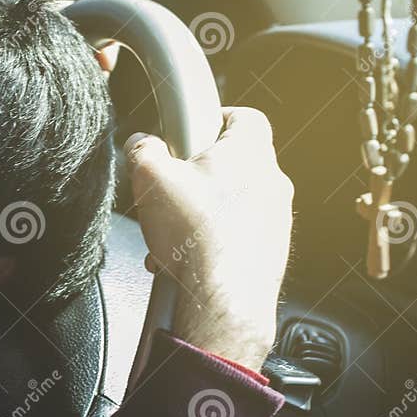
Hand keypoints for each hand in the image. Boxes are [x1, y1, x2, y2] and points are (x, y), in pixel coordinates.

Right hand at [125, 107, 293, 370]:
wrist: (222, 300)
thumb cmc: (195, 235)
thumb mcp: (149, 178)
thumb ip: (142, 151)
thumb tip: (140, 144)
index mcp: (249, 152)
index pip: (245, 116)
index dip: (215, 119)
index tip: (191, 132)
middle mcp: (272, 182)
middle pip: (234, 164)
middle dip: (200, 176)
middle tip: (172, 189)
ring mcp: (276, 220)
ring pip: (234, 204)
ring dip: (203, 214)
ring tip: (172, 235)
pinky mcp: (271, 253)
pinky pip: (238, 237)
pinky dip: (212, 243)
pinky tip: (184, 261)